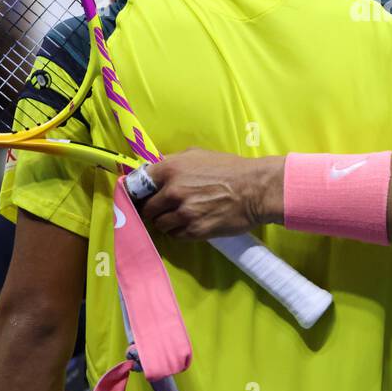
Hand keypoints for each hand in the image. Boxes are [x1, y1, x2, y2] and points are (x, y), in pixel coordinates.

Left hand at [139, 149, 282, 240]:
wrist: (255, 189)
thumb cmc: (229, 168)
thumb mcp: (198, 155)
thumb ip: (173, 161)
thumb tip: (153, 168)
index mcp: (170, 169)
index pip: (136, 185)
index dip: (136, 193)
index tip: (138, 197)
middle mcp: (172, 192)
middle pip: (147, 208)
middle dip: (153, 209)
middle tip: (163, 208)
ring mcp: (183, 213)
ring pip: (160, 224)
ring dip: (167, 221)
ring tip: (180, 216)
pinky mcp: (195, 231)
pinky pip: (175, 235)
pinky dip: (180, 231)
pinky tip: (191, 223)